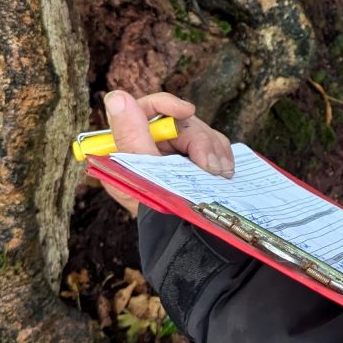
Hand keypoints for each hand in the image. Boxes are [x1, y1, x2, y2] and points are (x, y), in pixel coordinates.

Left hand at [99, 90, 234, 212]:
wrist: (194, 244)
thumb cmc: (163, 216)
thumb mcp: (146, 176)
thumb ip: (131, 136)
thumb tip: (116, 98)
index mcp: (130, 151)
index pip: (145, 110)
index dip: (165, 105)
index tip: (187, 111)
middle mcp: (152, 151)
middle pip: (179, 122)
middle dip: (199, 141)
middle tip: (211, 168)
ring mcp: (175, 159)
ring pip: (201, 133)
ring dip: (214, 152)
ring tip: (220, 176)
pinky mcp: (196, 166)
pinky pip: (215, 147)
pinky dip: (222, 158)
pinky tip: (225, 176)